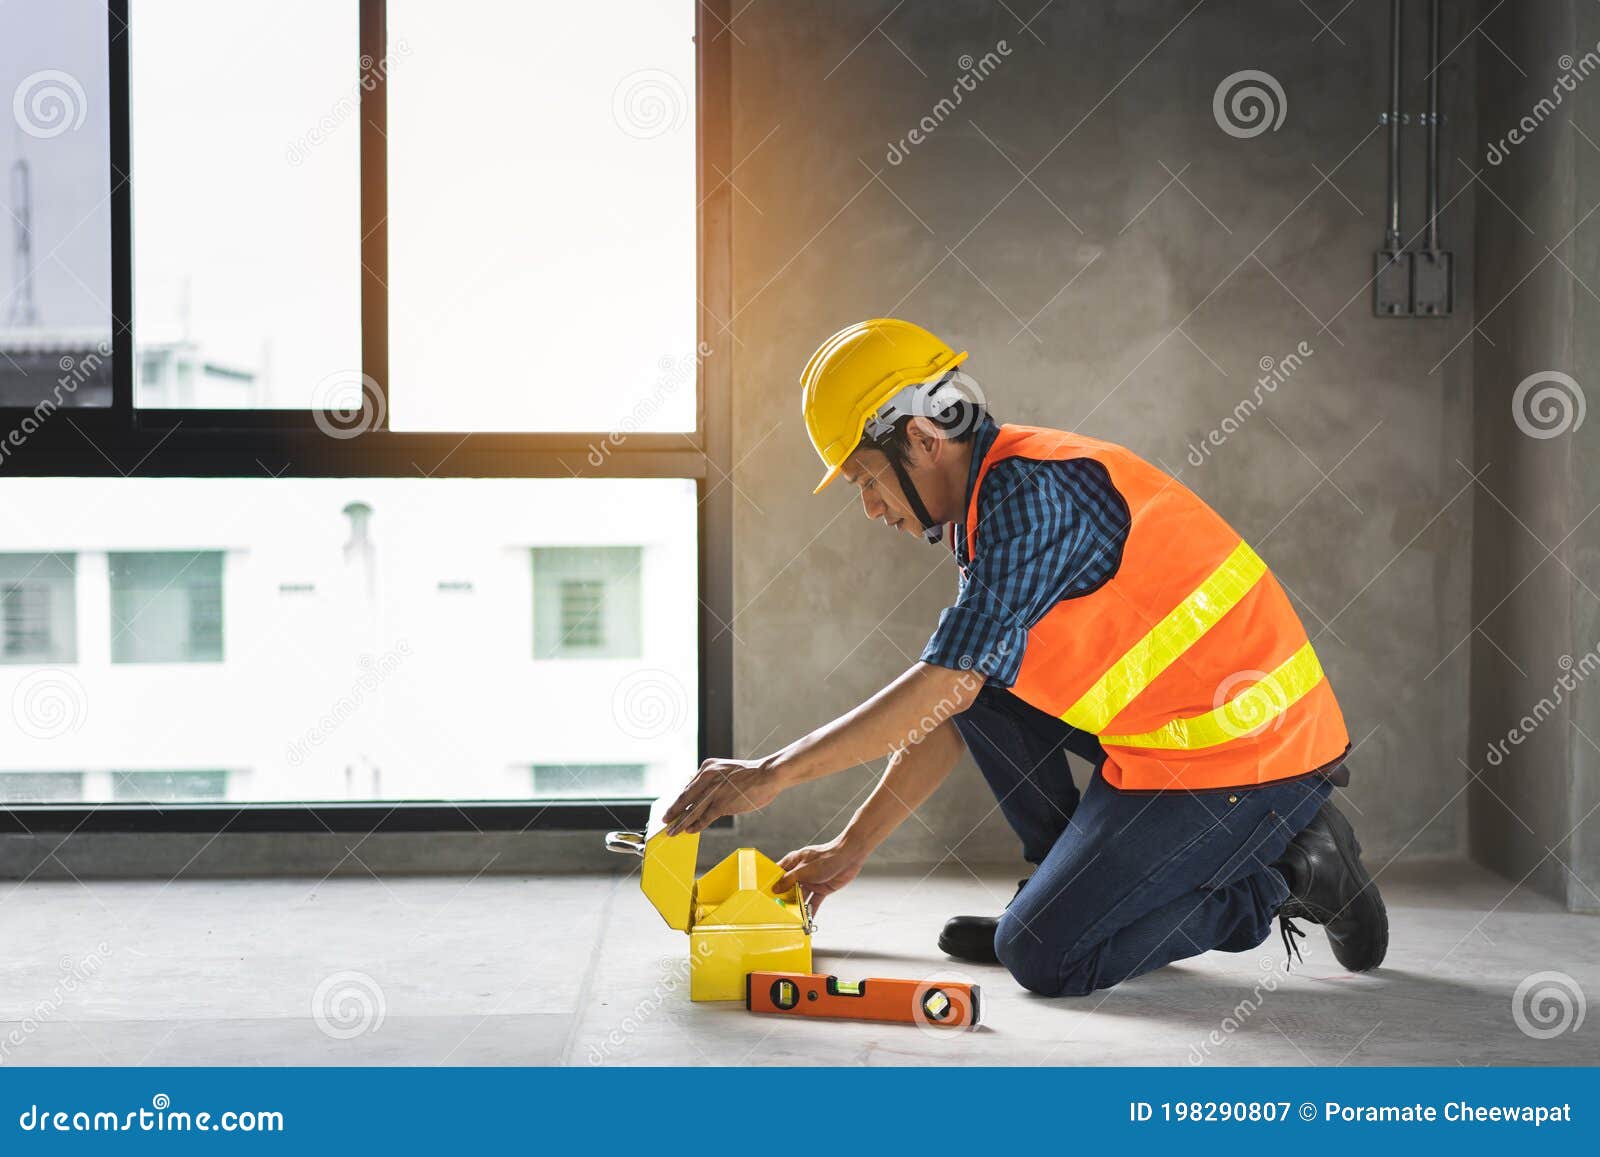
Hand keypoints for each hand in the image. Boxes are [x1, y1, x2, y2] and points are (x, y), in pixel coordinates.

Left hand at [661, 757, 785, 835]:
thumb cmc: (749, 775)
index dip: (679, 800)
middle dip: (673, 812)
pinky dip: (696, 825)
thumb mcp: (726, 771)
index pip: (688, 787)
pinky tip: (689, 831)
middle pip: (685, 798)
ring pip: (692, 810)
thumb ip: (712, 783)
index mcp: (707, 768)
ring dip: (681, 823)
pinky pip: (705, 817)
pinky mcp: (722, 803)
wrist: (768, 774)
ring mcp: (714, 791)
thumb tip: (701, 799)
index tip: (671, 808)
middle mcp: (707, 777)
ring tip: (672, 831)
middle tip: (664, 821)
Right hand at [773, 836, 868, 914]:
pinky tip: (806, 921)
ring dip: (797, 907)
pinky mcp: (822, 889)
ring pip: (801, 897)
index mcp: (793, 862)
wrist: (849, 857)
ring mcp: (811, 881)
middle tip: (777, 912)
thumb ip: (788, 880)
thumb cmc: (826, 857)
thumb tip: (775, 889)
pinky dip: (811, 911)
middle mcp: (801, 872)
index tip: (765, 897)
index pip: (778, 874)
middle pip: (789, 888)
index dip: (772, 884)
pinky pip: (814, 902)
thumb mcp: (803, 870)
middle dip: (784, 899)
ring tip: (791, 919)